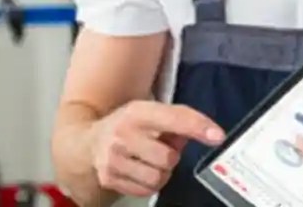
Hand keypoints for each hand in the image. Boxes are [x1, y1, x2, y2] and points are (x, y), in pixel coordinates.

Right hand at [90, 100, 224, 197]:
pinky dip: (148, 184)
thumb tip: (205, 132)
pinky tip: (139, 171)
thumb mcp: (149, 114)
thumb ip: (177, 120)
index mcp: (137, 112)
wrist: (85, 143)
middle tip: (158, 149)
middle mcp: (122, 133)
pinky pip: (145, 190)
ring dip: (161, 173)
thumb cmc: (126, 127)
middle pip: (168, 157)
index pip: (173, 118)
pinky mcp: (109, 178)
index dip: (197, 126)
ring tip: (149, 162)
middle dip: (170, 157)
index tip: (217, 136)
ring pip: (158, 177)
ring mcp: (113, 158)